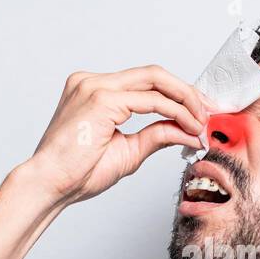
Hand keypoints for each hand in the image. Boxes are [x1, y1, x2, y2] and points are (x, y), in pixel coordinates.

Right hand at [29, 65, 210, 203]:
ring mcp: (95, 86)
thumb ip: (156, 135)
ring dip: (186, 101)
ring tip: (202, 123)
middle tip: (209, 113)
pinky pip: (151, 101)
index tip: (200, 112)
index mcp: (94, 89)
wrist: (50, 185)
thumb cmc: (78, 173)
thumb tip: (186, 130)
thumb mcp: (128, 151)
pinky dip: (175, 112)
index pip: (146, 81)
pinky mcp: (101, 99)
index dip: (178, 94)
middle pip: (155, 74)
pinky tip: (189, 127)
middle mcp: (93, 81)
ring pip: (156, 80)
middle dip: (188, 92)